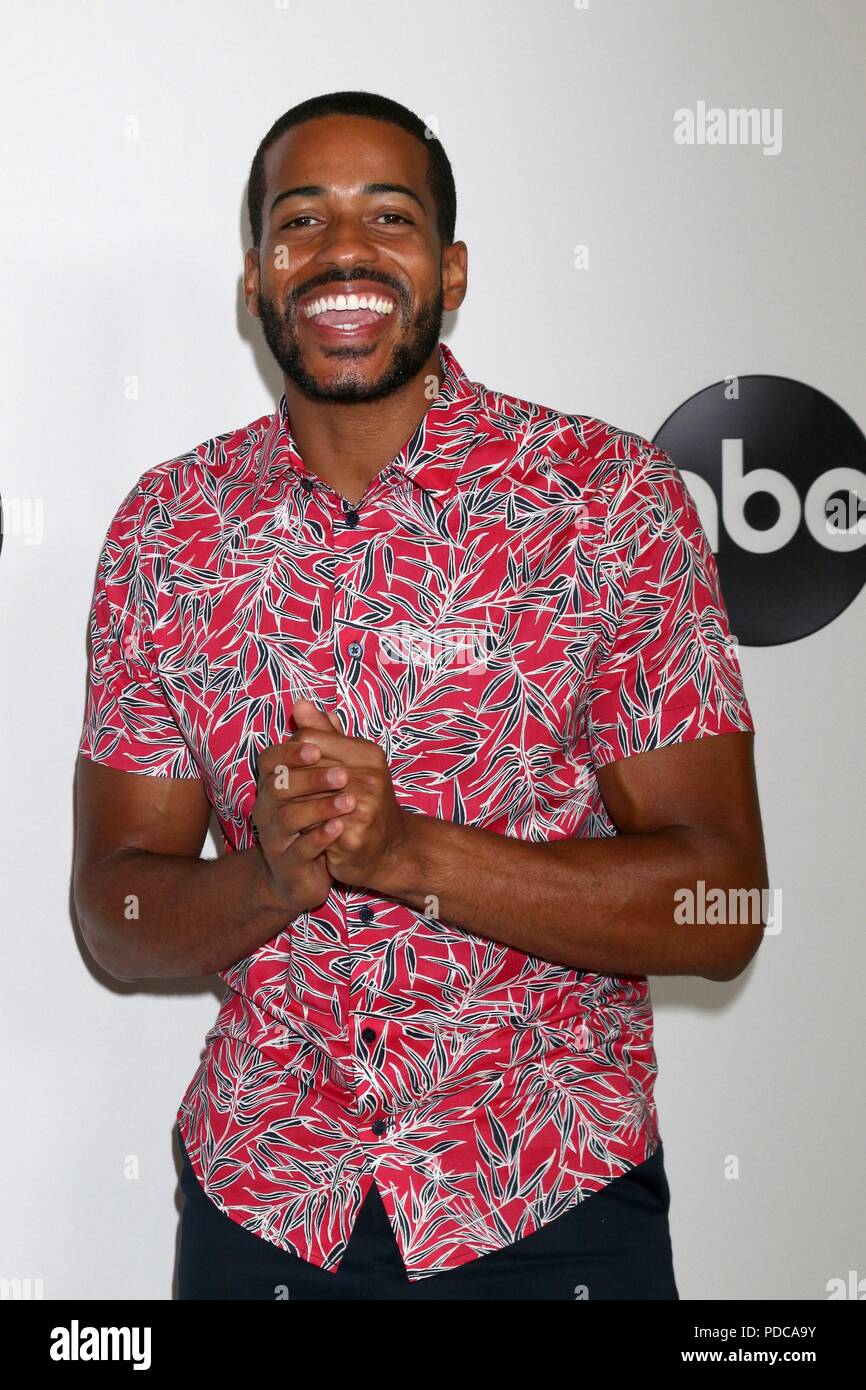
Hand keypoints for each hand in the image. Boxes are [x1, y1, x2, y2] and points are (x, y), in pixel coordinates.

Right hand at [251, 715, 354, 912]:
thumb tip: (306, 703)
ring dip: (320, 807)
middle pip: (278, 787)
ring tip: (349, 802)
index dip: (290, 752)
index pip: (269, 760)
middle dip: (310, 778)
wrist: (302, 874)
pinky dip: (319, 837)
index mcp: (273, 784)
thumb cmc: (311, 820)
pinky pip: (300, 849)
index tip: (318, 748)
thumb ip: (316, 743)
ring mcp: (275, 837)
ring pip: (288, 818)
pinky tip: (340, 828)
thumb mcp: (315, 780)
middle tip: (343, 774)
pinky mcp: (288, 864)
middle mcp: (267, 808)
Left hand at [287, 698, 417, 892]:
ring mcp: (364, 807)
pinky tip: (302, 832)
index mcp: (368, 754)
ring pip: (305, 798)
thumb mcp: (349, 764)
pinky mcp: (353, 836)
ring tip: (292, 812)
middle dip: (291, 782)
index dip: (293, 755)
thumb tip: (300, 704)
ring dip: (294, 806)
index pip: (309, 740)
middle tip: (285, 794)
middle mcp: (370, 777)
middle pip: (305, 769)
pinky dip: (303, 829)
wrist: (390, 850)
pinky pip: (313, 828)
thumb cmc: (365, 801)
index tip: (294, 769)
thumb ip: (324, 734)